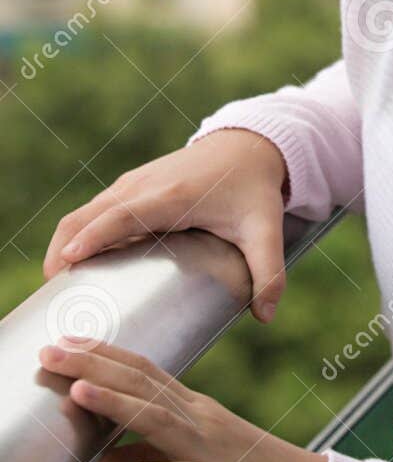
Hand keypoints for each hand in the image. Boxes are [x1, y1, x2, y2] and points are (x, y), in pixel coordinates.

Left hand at [38, 336, 328, 461]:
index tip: (64, 341)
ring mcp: (211, 450)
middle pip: (142, 387)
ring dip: (117, 406)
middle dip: (93, 368)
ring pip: (160, 422)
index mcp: (191, 409)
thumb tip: (102, 458)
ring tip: (79, 392)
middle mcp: (198, 419)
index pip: (142, 373)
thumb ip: (148, 454)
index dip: (102, 356)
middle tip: (51, 352)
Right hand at [41, 130, 289, 322]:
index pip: (121, 216)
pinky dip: (77, 235)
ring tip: (58, 290)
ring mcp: (131, 184)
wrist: (246, 145)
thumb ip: (269, 271)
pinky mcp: (129, 187)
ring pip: (83, 213)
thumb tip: (266, 316)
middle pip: (87, 216)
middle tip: (53, 297)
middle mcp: (142, 187)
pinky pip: (92, 212)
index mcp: (171, 197)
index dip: (92, 237)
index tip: (66, 261)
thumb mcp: (265, 229)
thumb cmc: (253, 188)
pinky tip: (76, 267)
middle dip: (62, 250)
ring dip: (65, 244)